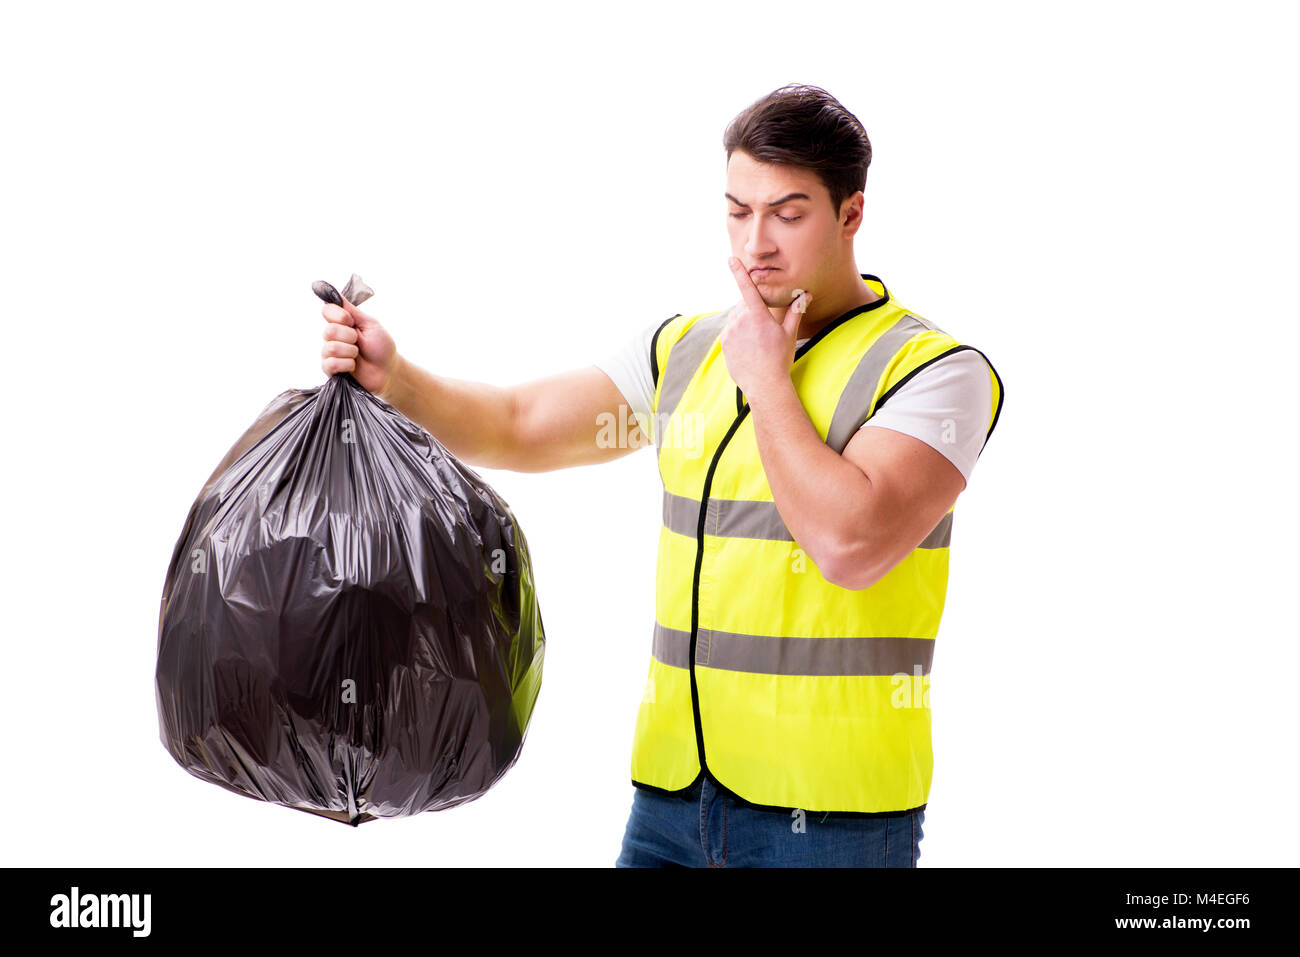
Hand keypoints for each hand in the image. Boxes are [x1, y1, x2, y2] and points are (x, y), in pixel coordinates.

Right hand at [320, 296, 399, 399]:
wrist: (388, 370)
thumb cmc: (381, 347)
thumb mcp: (370, 324)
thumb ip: (351, 310)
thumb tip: (335, 293)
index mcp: (341, 323)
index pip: (326, 310)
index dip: (340, 317)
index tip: (352, 322)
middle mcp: (332, 337)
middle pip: (328, 331)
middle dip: (349, 337)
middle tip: (359, 342)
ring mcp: (330, 353)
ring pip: (330, 348)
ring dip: (350, 352)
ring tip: (358, 355)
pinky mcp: (330, 369)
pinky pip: (331, 364)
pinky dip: (347, 365)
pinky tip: (353, 366)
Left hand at [721, 256, 809, 403]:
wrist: (764, 384)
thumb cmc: (779, 359)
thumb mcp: (789, 334)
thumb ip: (795, 311)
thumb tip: (806, 294)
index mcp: (758, 316)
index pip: (747, 288)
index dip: (739, 272)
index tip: (731, 259)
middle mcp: (741, 321)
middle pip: (745, 306)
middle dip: (753, 311)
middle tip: (764, 330)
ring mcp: (730, 332)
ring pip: (737, 319)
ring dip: (745, 324)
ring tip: (757, 342)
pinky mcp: (724, 343)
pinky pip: (730, 332)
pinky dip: (738, 335)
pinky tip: (749, 348)